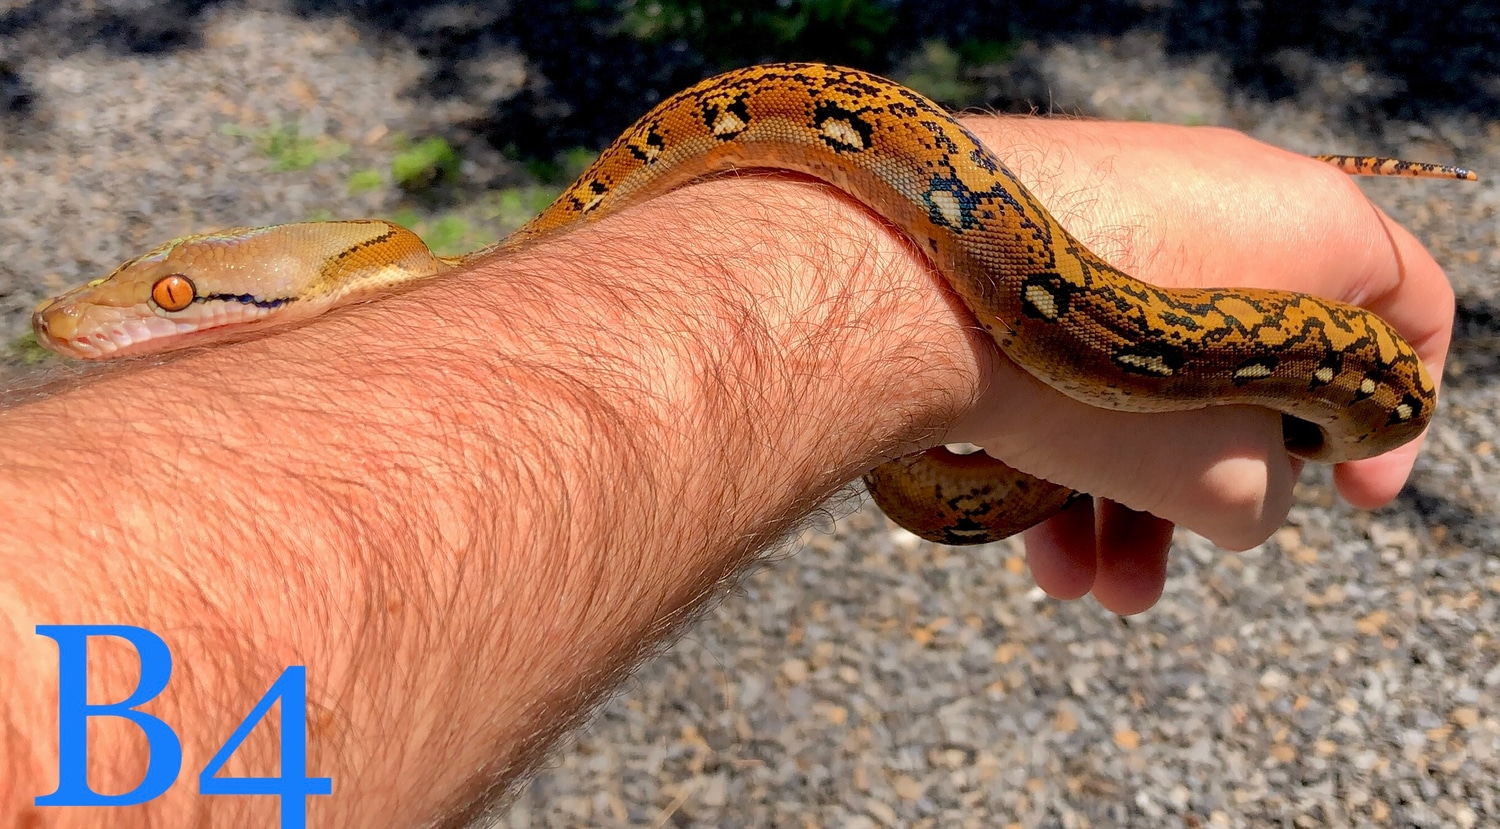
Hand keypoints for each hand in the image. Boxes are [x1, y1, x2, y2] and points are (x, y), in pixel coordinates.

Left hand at [948, 120, 1454, 613]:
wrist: (908, 284)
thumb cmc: (1093, 369)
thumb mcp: (1217, 470)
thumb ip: (1261, 494)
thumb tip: (1238, 497)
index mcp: (1311, 225)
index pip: (1407, 313)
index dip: (1391, 420)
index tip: (1349, 495)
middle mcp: (1216, 189)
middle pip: (1244, 365)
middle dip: (1202, 492)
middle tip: (1160, 569)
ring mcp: (1112, 199)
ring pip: (1140, 370)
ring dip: (1115, 491)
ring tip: (1080, 583)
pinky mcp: (1022, 226)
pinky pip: (1067, 339)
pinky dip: (1054, 427)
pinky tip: (1015, 523)